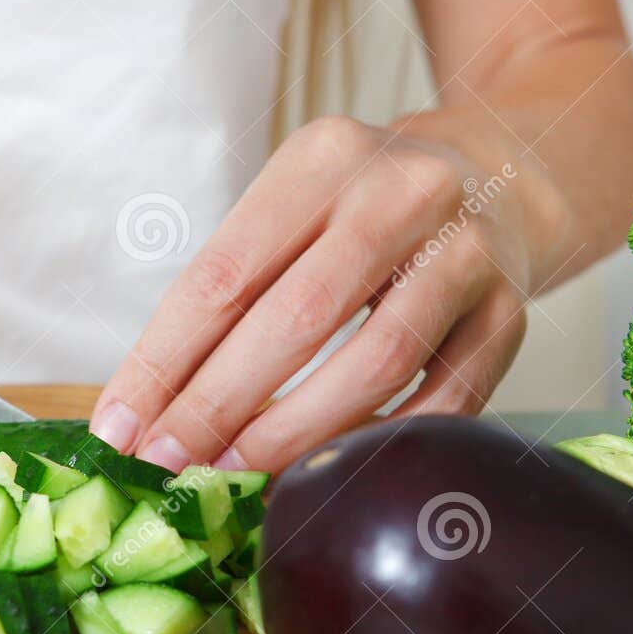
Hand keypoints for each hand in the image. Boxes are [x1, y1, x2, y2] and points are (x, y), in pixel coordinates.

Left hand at [92, 115, 533, 473]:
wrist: (499, 176)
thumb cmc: (360, 209)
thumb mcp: (291, 209)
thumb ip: (230, 292)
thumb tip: (148, 411)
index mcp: (322, 159)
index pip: (224, 273)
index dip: (164, 359)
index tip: (120, 428)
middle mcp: (402, 191)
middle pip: (299, 315)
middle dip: (219, 403)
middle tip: (167, 463)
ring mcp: (468, 251)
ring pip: (377, 360)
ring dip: (295, 431)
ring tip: (236, 474)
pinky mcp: (512, 312)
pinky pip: (444, 399)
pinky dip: (377, 442)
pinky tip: (323, 470)